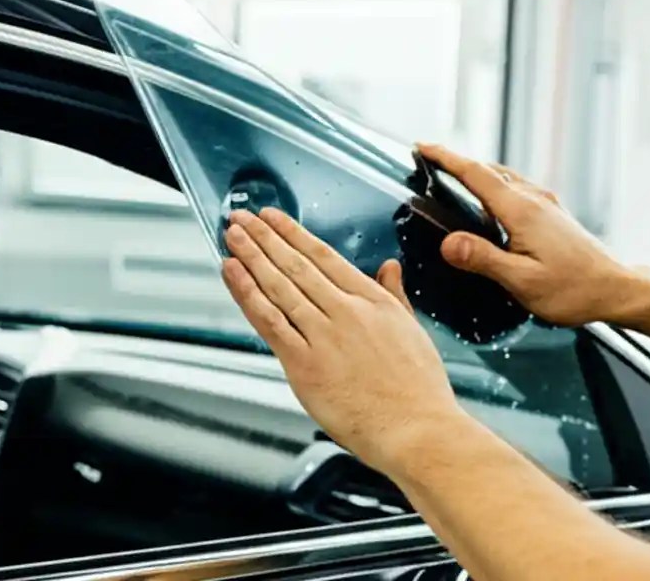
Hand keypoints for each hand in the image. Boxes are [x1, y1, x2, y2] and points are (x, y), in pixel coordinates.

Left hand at [220, 208, 470, 475]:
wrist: (417, 431)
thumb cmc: (418, 392)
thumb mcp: (413, 330)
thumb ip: (394, 295)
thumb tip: (389, 267)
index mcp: (373, 301)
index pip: (323, 256)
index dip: (293, 234)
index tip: (272, 218)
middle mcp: (345, 311)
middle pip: (295, 265)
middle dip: (264, 237)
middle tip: (240, 217)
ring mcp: (323, 336)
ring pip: (279, 286)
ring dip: (251, 256)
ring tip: (231, 236)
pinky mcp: (304, 364)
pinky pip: (269, 320)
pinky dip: (247, 293)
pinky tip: (232, 273)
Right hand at [417, 143, 640, 325]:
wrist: (616, 290)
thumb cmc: (573, 290)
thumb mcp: (522, 281)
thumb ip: (483, 259)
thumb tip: (447, 242)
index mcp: (521, 211)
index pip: (475, 174)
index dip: (445, 158)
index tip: (422, 146)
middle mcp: (534, 200)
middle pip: (488, 170)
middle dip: (457, 163)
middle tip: (430, 160)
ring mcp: (546, 204)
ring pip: (504, 178)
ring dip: (477, 173)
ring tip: (455, 178)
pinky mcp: (554, 214)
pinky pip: (518, 189)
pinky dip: (496, 186)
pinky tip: (493, 203)